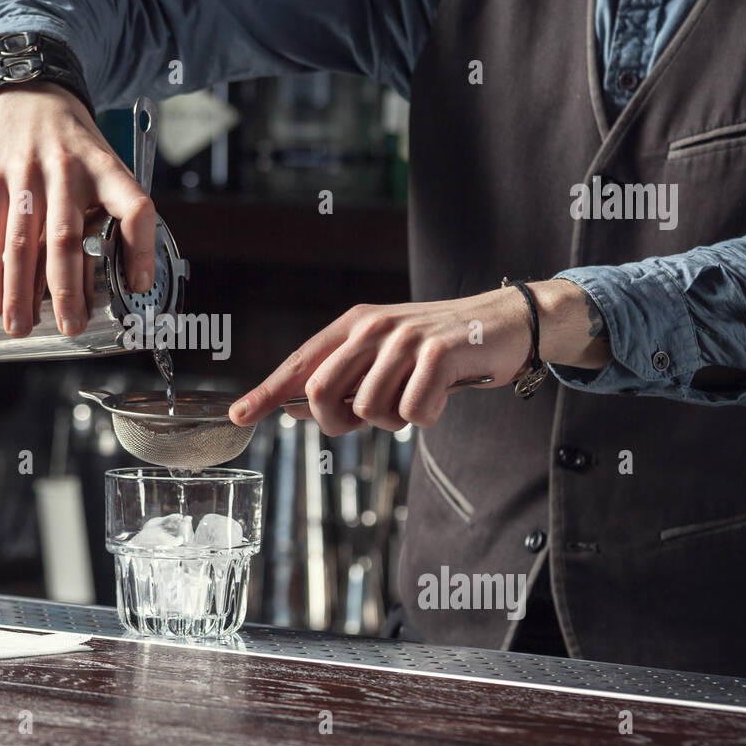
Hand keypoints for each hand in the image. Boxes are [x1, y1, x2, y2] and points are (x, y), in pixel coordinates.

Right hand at [0, 81, 157, 336]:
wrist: (28, 89)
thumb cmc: (74, 142)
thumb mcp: (105, 162)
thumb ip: (110, 210)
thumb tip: (119, 275)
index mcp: (105, 167)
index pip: (134, 206)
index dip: (140, 249)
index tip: (138, 285)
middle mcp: (65, 169)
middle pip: (65, 237)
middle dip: (66, 288)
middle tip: (70, 325)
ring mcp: (24, 173)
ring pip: (21, 241)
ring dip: (19, 290)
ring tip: (21, 326)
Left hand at [229, 280, 611, 434]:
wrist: (505, 324)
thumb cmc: (441, 350)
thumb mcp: (386, 359)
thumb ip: (346, 380)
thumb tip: (296, 408)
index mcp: (353, 326)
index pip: (299, 363)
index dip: (265, 392)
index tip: (239, 414)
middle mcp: (372, 327)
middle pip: (321, 393)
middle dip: (340, 422)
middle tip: (372, 419)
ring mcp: (404, 338)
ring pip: (368, 410)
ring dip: (393, 421)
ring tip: (418, 396)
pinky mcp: (437, 354)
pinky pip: (412, 414)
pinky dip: (427, 417)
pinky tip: (442, 395)